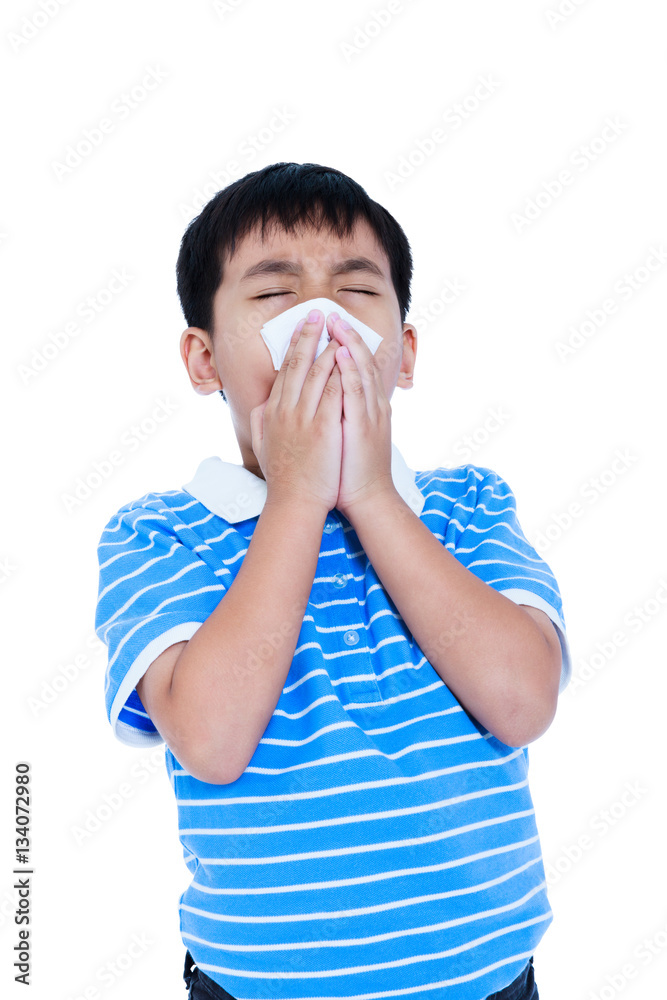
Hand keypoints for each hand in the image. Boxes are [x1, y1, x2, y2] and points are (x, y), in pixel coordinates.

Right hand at [250, 310, 342, 512]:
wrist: (295, 503)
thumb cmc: (284, 479)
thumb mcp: (261, 447)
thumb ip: (259, 423)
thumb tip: (261, 405)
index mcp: (273, 413)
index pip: (285, 370)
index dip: (295, 345)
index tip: (303, 328)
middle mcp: (286, 410)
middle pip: (298, 363)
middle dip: (309, 335)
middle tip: (318, 313)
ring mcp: (304, 418)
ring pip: (317, 372)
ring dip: (327, 345)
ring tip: (337, 327)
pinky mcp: (323, 428)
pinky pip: (333, 391)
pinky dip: (339, 370)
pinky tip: (347, 354)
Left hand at [327, 313, 395, 516]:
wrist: (367, 498)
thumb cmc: (350, 472)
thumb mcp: (343, 436)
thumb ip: (335, 415)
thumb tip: (320, 403)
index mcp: (365, 407)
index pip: (355, 368)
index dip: (343, 344)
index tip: (328, 326)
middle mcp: (371, 406)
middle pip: (360, 362)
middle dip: (345, 336)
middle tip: (330, 314)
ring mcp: (369, 415)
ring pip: (361, 371)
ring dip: (348, 344)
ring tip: (335, 323)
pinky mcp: (363, 426)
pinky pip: (356, 393)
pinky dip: (349, 371)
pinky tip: (339, 355)